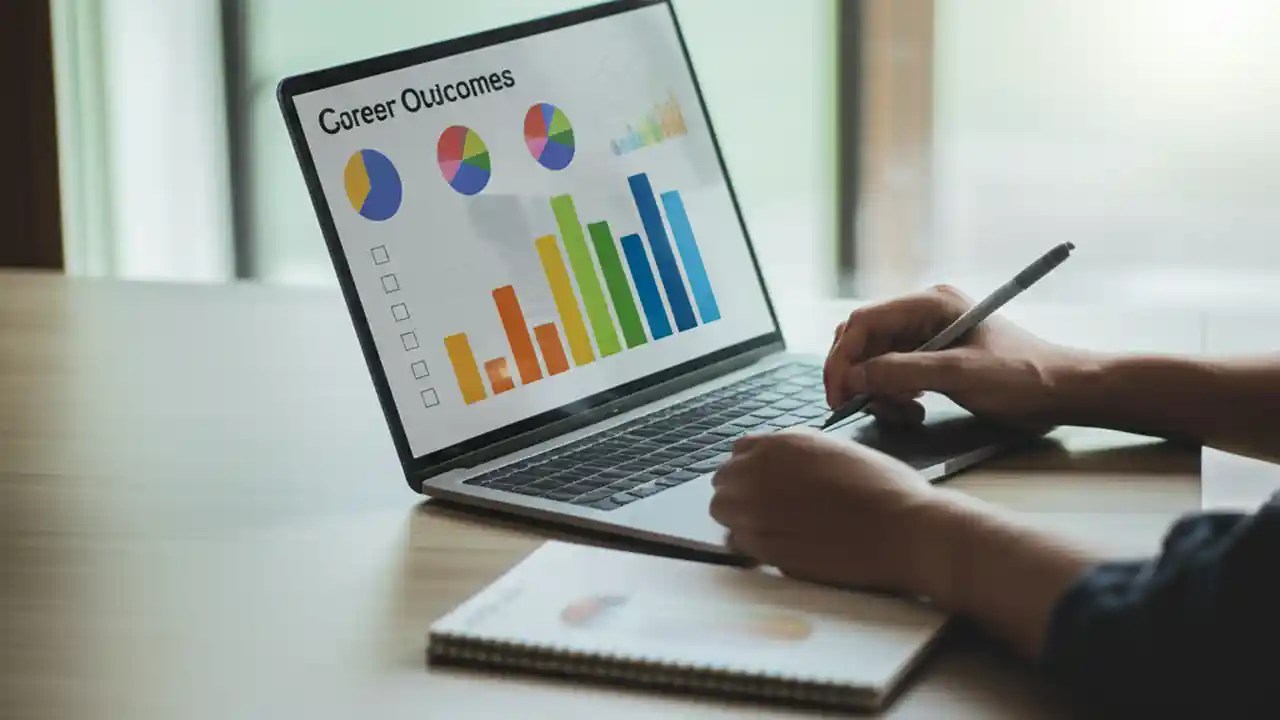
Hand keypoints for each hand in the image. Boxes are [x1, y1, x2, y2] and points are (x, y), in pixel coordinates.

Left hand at [709, 428, 1095, 659]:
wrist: (905, 530)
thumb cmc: (887, 490)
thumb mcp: (838, 452)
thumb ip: (801, 456)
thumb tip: (783, 469)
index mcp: (783, 442)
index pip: (741, 450)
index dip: (754, 468)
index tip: (768, 483)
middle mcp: (761, 470)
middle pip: (724, 479)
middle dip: (742, 492)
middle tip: (768, 509)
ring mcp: (757, 508)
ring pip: (721, 509)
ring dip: (740, 517)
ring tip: (771, 528)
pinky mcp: (763, 544)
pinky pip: (735, 541)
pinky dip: (750, 545)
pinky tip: (779, 547)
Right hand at [824, 284, 1090, 428]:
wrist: (1063, 392)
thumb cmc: (1021, 376)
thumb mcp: (958, 374)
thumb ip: (901, 372)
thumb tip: (853, 378)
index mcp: (929, 303)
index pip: (863, 322)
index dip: (844, 358)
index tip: (839, 394)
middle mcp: (923, 314)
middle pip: (863, 340)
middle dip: (857, 376)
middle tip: (856, 407)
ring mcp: (926, 335)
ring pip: (874, 360)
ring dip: (877, 390)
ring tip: (903, 413)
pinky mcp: (932, 357)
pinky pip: (893, 374)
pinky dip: (893, 395)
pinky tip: (913, 411)